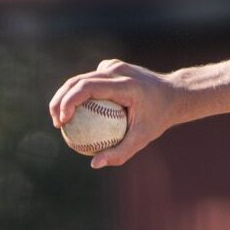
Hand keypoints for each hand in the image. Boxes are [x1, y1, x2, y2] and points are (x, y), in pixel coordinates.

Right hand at [49, 59, 177, 167]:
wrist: (174, 94)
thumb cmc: (159, 118)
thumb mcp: (143, 138)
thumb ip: (120, 153)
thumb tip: (94, 164)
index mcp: (125, 84)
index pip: (88, 87)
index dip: (68, 101)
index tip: (61, 121)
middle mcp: (117, 70)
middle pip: (78, 81)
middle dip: (59, 100)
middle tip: (55, 123)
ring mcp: (114, 66)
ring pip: (81, 79)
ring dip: (66, 96)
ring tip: (60, 120)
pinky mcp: (111, 66)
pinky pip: (90, 80)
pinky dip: (80, 95)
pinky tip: (76, 113)